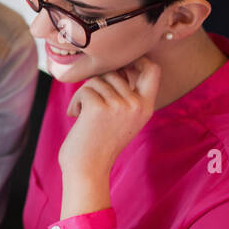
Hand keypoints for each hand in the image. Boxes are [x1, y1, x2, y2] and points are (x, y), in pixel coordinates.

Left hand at [58, 56, 161, 177]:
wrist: (87, 168)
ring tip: (83, 114)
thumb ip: (127, 94)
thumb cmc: (100, 142)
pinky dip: (75, 101)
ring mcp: (120, 106)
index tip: (121, 66)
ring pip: (97, 80)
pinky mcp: (100, 107)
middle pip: (115, 72)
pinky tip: (75, 116)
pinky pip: (84, 89)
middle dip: (98, 84)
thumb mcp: (123, 118)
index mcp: (146, 107)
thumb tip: (118, 65)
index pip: (153, 70)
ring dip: (84, 94)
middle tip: (90, 104)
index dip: (138, 60)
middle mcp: (136, 105)